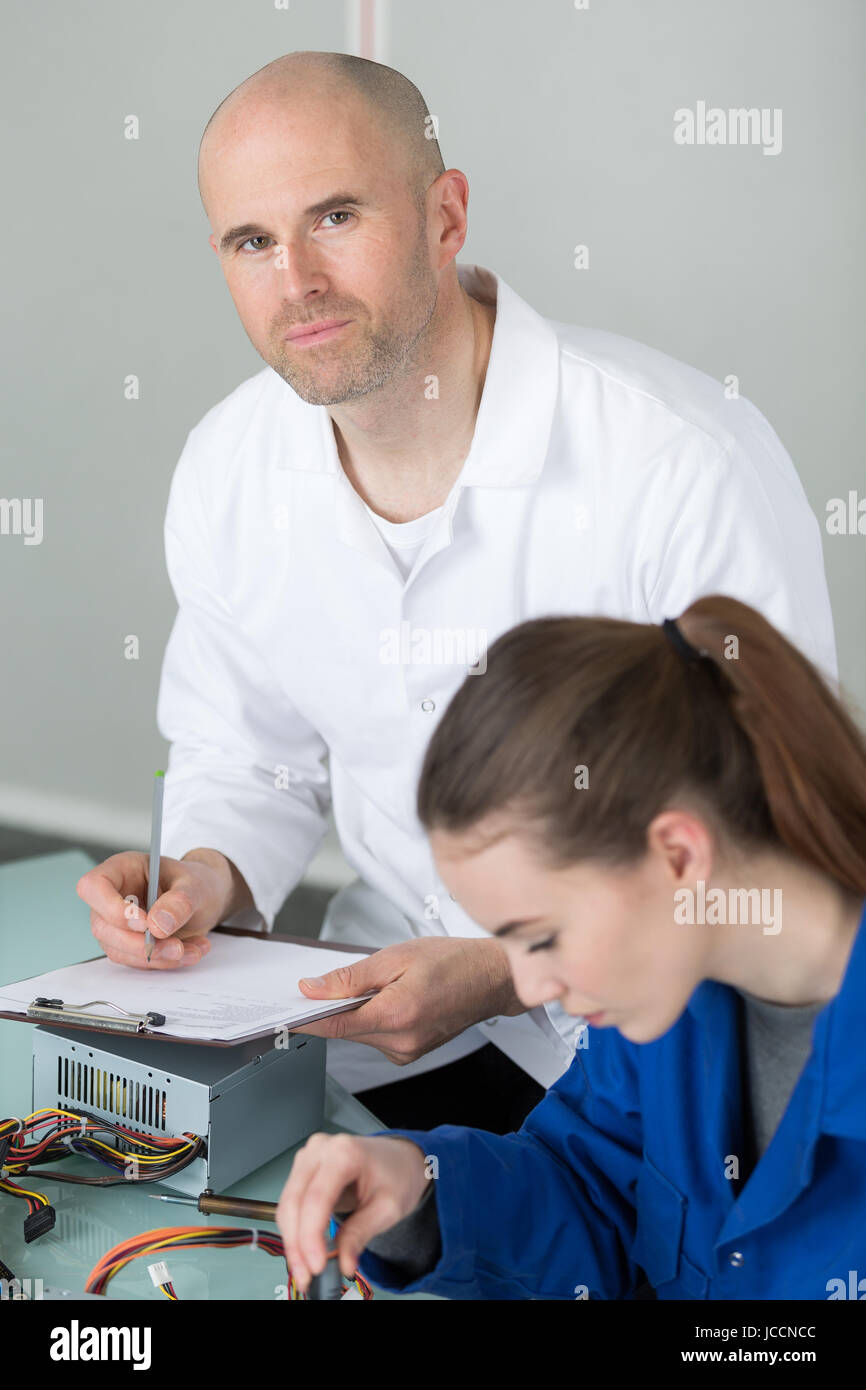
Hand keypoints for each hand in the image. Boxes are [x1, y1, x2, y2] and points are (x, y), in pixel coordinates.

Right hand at [75, 848, 248, 968]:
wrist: (207, 898)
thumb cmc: (196, 882)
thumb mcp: (196, 885)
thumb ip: (180, 901)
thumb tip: (157, 925)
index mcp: (122, 870)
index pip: (94, 886)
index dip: (112, 909)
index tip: (145, 923)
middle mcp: (114, 897)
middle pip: (102, 926)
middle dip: (139, 944)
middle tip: (176, 947)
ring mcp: (117, 923)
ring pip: (119, 950)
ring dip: (156, 957)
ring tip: (192, 950)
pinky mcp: (129, 944)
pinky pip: (137, 961)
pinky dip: (165, 962)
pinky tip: (191, 952)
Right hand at [276, 1131, 428, 1290]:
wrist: (398, 1160)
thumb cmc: (396, 1174)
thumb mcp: (388, 1208)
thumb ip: (361, 1234)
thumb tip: (343, 1264)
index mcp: (344, 1152)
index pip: (316, 1197)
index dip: (310, 1235)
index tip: (317, 1266)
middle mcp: (320, 1149)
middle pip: (295, 1202)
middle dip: (297, 1244)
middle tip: (307, 1276)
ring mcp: (309, 1157)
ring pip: (287, 1205)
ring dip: (292, 1241)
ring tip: (305, 1269)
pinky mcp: (303, 1170)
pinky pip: (291, 1204)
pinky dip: (294, 1231)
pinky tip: (303, 1252)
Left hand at [292, 936, 524, 1062]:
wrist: (492, 978)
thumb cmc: (453, 961)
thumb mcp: (396, 956)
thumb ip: (350, 977)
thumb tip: (311, 989)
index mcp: (396, 1015)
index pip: (334, 1026)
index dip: (305, 1019)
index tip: (283, 1013)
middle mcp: (401, 1042)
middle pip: (346, 1029)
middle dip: (335, 1007)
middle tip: (337, 981)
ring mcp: (407, 1052)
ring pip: (361, 1033)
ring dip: (359, 1011)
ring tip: (385, 984)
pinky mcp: (411, 1053)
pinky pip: (377, 1036)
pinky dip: (375, 1018)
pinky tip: (394, 997)